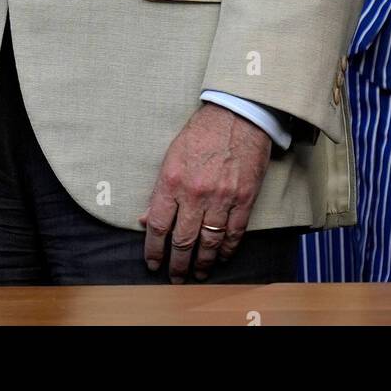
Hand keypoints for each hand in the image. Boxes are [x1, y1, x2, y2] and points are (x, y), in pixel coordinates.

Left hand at [137, 103, 271, 282]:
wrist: (237, 114)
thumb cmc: (202, 132)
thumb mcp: (172, 155)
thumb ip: (159, 190)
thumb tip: (146, 219)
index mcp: (172, 180)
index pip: (158, 225)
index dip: (153, 250)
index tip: (152, 263)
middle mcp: (195, 192)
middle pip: (183, 240)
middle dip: (177, 264)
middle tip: (175, 276)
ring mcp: (221, 197)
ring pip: (209, 242)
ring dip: (202, 263)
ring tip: (197, 274)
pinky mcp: (244, 198)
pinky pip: (234, 233)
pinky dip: (227, 250)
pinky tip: (221, 258)